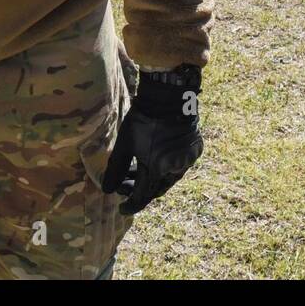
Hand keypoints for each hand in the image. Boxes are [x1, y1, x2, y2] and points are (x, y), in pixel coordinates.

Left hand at [101, 68, 201, 213]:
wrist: (169, 96)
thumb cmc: (144, 120)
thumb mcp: (126, 144)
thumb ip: (117, 169)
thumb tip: (108, 190)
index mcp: (158, 168)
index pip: (143, 196)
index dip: (131, 205)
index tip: (122, 208)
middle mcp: (176, 168)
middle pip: (157, 188)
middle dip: (141, 189)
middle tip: (126, 185)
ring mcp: (188, 159)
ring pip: (170, 178)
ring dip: (154, 178)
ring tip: (139, 171)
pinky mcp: (196, 149)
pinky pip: (181, 165)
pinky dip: (168, 166)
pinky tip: (157, 158)